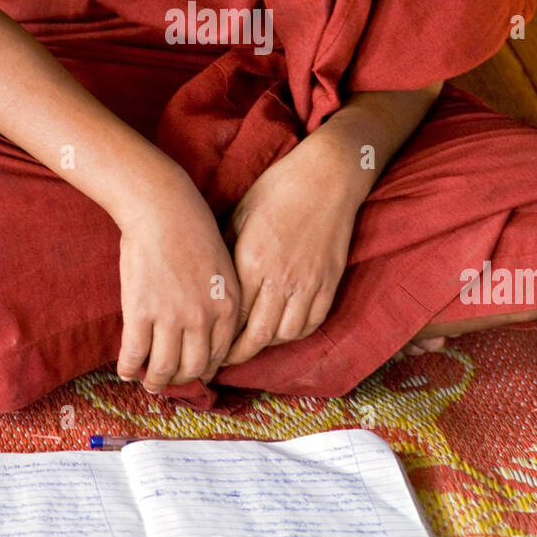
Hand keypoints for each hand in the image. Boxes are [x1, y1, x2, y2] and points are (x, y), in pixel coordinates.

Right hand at [116, 184, 242, 390]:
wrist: (161, 207)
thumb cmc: (191, 229)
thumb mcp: (222, 267)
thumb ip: (220, 300)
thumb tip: (207, 331)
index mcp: (228, 307)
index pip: (220, 356)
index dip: (204, 370)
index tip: (193, 372)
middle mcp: (203, 318)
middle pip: (193, 368)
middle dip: (180, 380)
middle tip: (169, 381)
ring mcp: (171, 317)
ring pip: (164, 368)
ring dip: (155, 382)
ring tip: (148, 382)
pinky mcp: (140, 312)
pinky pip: (134, 354)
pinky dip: (129, 369)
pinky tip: (125, 372)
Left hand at [220, 140, 359, 366]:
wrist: (327, 176)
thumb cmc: (278, 189)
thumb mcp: (240, 215)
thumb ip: (226, 251)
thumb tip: (210, 279)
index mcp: (252, 262)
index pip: (232, 317)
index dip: (219, 337)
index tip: (207, 345)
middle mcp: (280, 279)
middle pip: (258, 336)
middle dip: (238, 354)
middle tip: (224, 360)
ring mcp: (309, 283)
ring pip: (286, 334)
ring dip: (267, 344)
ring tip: (252, 343)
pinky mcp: (329, 282)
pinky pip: (313, 322)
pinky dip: (296, 332)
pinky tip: (282, 328)